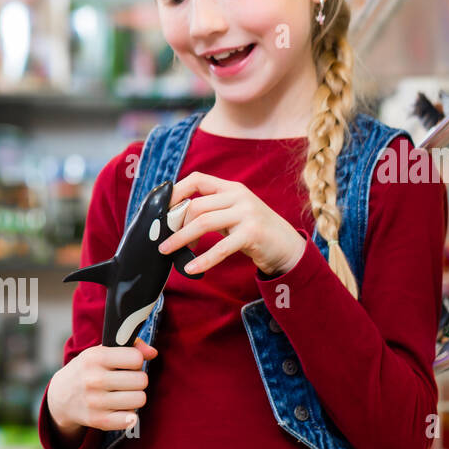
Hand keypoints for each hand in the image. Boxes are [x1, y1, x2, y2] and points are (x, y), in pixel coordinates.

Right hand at [47, 337, 157, 434]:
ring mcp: (95, 402)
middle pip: (141, 380)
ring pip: (139, 399)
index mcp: (95, 357)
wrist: (60, 397)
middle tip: (126, 381)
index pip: (136, 358)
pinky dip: (130, 415)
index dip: (136, 361)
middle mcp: (94, 379)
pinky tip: (120, 409)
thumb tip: (153, 353)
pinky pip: (131, 419)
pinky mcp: (98, 421)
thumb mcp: (101, 352)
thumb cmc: (87, 370)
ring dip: (135, 397)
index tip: (127, 364)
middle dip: (138, 380)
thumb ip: (130, 346)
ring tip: (123, 394)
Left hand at [156, 172, 305, 276]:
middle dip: (176, 224)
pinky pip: (220, 248)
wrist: (287, 246)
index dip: (176, 192)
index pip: (197, 179)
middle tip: (167, 240)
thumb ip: (210, 211)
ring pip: (203, 222)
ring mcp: (247, 213)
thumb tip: (174, 220)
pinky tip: (190, 269)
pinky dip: (203, 259)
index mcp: (231, 188)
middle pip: (196, 205)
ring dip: (181, 239)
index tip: (161, 209)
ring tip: (168, 251)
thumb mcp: (232, 214)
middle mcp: (239, 196)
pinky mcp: (252, 234)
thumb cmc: (253, 232)